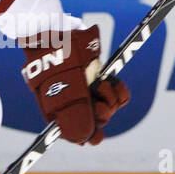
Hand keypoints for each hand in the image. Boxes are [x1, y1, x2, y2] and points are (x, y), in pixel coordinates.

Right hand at [21, 26, 129, 145]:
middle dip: (102, 112)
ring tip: (101, 85)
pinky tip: (112, 83)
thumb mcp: (64, 94)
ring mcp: (89, 88)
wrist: (56, 32)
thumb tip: (85, 141)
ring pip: (110, 107)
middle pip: (98, 120)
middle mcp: (76, 101)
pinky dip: (118, 90)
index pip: (79, 132)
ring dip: (110, 98)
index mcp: (61, 110)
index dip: (89, 135)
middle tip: (97, 102)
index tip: (96, 137)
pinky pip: (118, 93)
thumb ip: (75, 119)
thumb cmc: (55, 64)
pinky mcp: (101, 76)